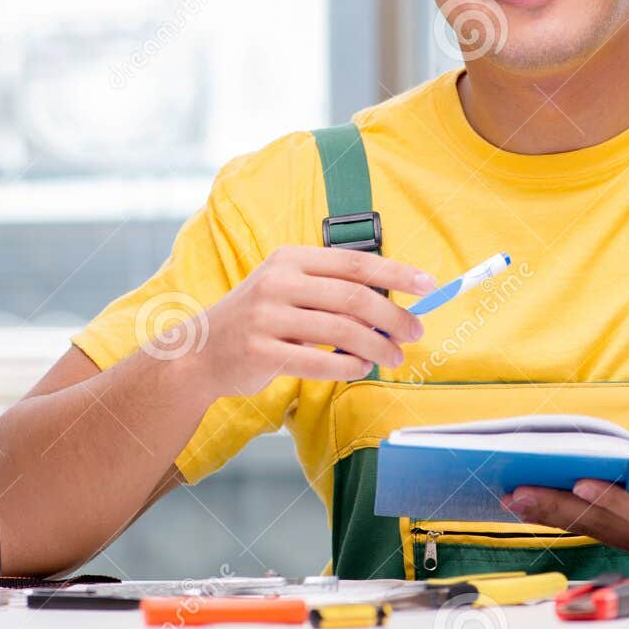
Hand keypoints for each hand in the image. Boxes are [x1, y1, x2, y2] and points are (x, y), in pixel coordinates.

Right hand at [179, 246, 435, 395]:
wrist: (200, 351)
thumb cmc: (258, 319)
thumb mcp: (286, 289)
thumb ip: (330, 291)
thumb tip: (392, 305)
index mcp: (289, 259)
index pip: (355, 263)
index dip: (397, 273)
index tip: (429, 286)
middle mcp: (277, 282)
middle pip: (353, 297)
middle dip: (393, 317)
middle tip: (415, 333)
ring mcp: (266, 317)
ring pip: (341, 331)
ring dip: (377, 347)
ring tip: (394, 358)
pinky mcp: (260, 352)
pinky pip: (318, 362)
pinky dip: (348, 367)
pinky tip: (360, 369)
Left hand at [500, 430, 628, 565]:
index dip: (611, 500)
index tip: (580, 483)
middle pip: (602, 524)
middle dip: (558, 508)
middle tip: (517, 494)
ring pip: (592, 528)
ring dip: (551, 513)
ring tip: (512, 499)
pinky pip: (596, 526)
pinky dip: (565, 513)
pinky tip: (535, 503)